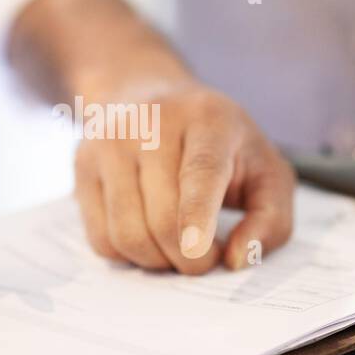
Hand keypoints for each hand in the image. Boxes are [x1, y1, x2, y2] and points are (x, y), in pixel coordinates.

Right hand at [73, 80, 295, 272]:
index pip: (199, 172)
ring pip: (126, 233)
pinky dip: (127, 254)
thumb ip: (271, 219)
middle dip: (187, 259)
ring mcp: (110, 141)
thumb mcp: (266, 171)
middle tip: (203, 259)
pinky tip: (145, 235)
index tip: (197, 252)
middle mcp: (153, 122)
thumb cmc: (221, 145)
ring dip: (156, 261)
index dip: (197, 216)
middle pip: (163, 217)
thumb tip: (236, 260)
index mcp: (208, 118)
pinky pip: (100, 237)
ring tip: (174, 247)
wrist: (151, 93)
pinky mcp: (83, 163)